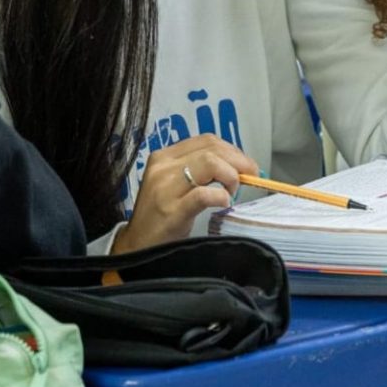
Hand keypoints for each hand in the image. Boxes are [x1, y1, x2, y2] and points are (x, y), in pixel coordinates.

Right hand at [114, 135, 257, 252]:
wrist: (137, 246)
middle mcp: (162, 167)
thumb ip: (198, 170)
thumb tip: (238, 166)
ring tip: (232, 192)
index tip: (245, 165)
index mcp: (164, 157)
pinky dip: (220, 196)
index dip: (232, 150)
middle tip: (249, 177)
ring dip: (230, 176)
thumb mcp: (175, 185)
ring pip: (209, 164)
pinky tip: (224, 203)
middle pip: (211, 150)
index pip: (206, 141)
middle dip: (238, 162)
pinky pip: (203, 194)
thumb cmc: (161, 216)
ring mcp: (165, 188)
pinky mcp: (171, 211)